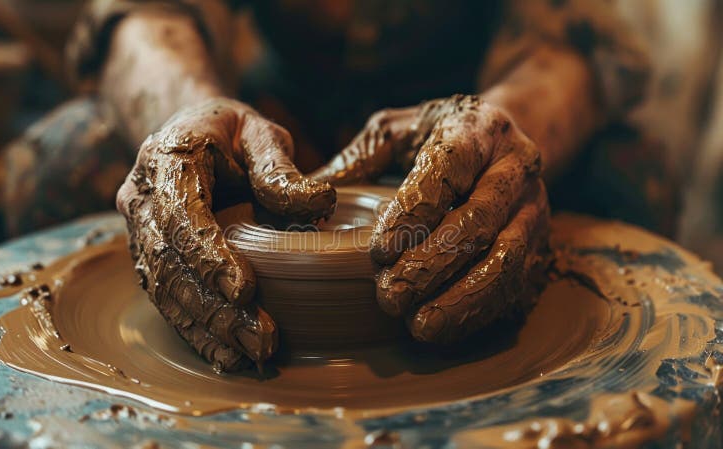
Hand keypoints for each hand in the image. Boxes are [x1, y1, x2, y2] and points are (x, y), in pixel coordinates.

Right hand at [117, 98, 335, 370]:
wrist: (191, 131)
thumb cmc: (232, 133)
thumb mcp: (261, 134)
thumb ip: (281, 168)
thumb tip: (321, 203)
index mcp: (166, 158)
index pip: (180, 213)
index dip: (208, 254)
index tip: (245, 290)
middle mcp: (140, 197)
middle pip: (169, 260)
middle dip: (213, 306)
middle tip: (261, 338)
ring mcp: (138, 230)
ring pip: (163, 287)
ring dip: (205, 326)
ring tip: (250, 354)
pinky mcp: (148, 255)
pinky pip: (165, 297)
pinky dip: (194, 329)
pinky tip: (225, 354)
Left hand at [313, 94, 549, 343]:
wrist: (508, 141)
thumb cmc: (437, 136)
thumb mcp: (396, 131)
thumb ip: (357, 159)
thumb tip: (305, 196)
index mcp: (477, 129)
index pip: (446, 170)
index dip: (412, 213)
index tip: (378, 252)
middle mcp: (516, 166)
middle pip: (477, 220)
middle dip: (431, 264)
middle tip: (390, 296)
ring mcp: (536, 207)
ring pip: (506, 258)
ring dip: (461, 297)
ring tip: (418, 324)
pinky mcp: (542, 242)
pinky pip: (516, 283)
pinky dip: (479, 311)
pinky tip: (444, 328)